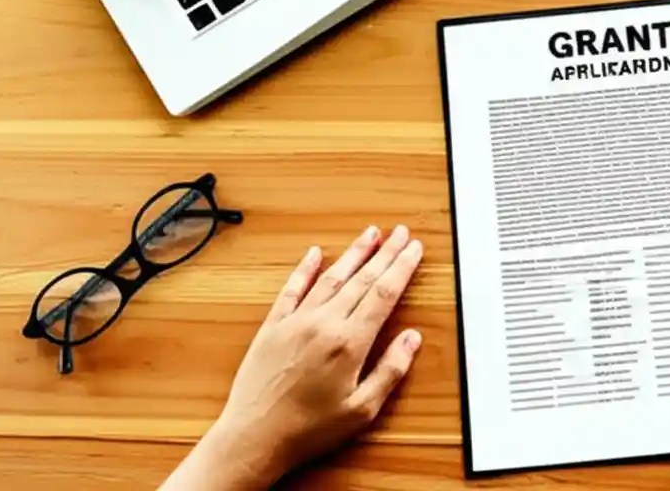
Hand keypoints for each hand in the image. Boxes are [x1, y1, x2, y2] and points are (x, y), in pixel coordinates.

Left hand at [160, 225, 423, 490]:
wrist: (254, 437)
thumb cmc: (309, 430)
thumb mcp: (361, 409)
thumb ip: (390, 371)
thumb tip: (412, 339)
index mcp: (349, 342)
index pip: (384, 294)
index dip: (402, 268)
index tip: (414, 249)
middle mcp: (323, 324)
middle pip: (362, 279)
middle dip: (385, 253)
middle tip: (401, 232)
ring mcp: (295, 322)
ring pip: (331, 278)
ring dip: (353, 254)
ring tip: (370, 233)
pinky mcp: (273, 327)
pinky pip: (291, 290)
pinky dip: (304, 269)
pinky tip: (314, 253)